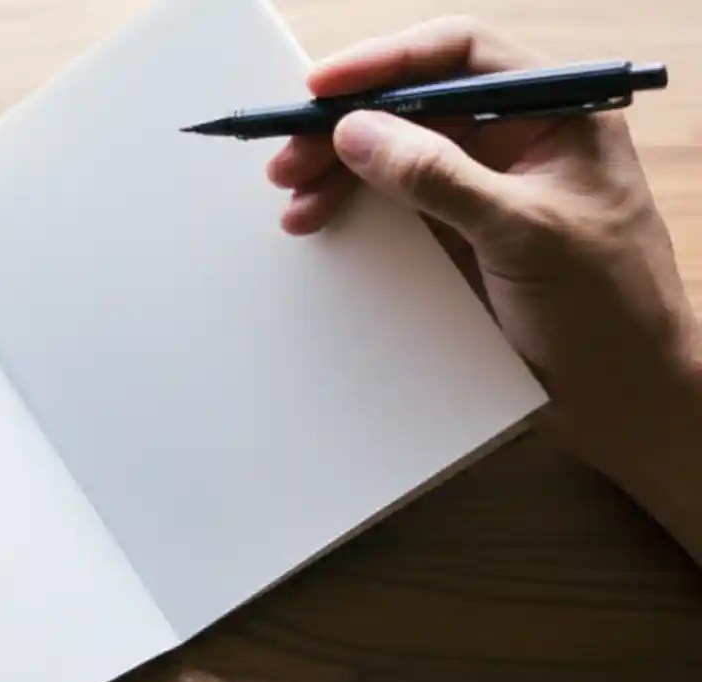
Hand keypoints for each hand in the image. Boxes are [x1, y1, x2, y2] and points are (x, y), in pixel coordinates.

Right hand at [269, 18, 701, 554]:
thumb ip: (438, 176)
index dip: (387, 61)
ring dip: (340, 167)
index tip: (323, 88)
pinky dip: (353, 206)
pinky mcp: (461, 233)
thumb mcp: (522, 232)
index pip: (462, 54)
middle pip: (416, 103)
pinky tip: (318, 219)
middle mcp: (519, 138)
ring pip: (397, 152)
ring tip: (292, 193)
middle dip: (348, 124)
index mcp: (556, 114)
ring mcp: (486, 187)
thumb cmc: (606, 309)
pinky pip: (396, 203)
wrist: (624, 396)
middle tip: (289, 157)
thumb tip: (356, 131)